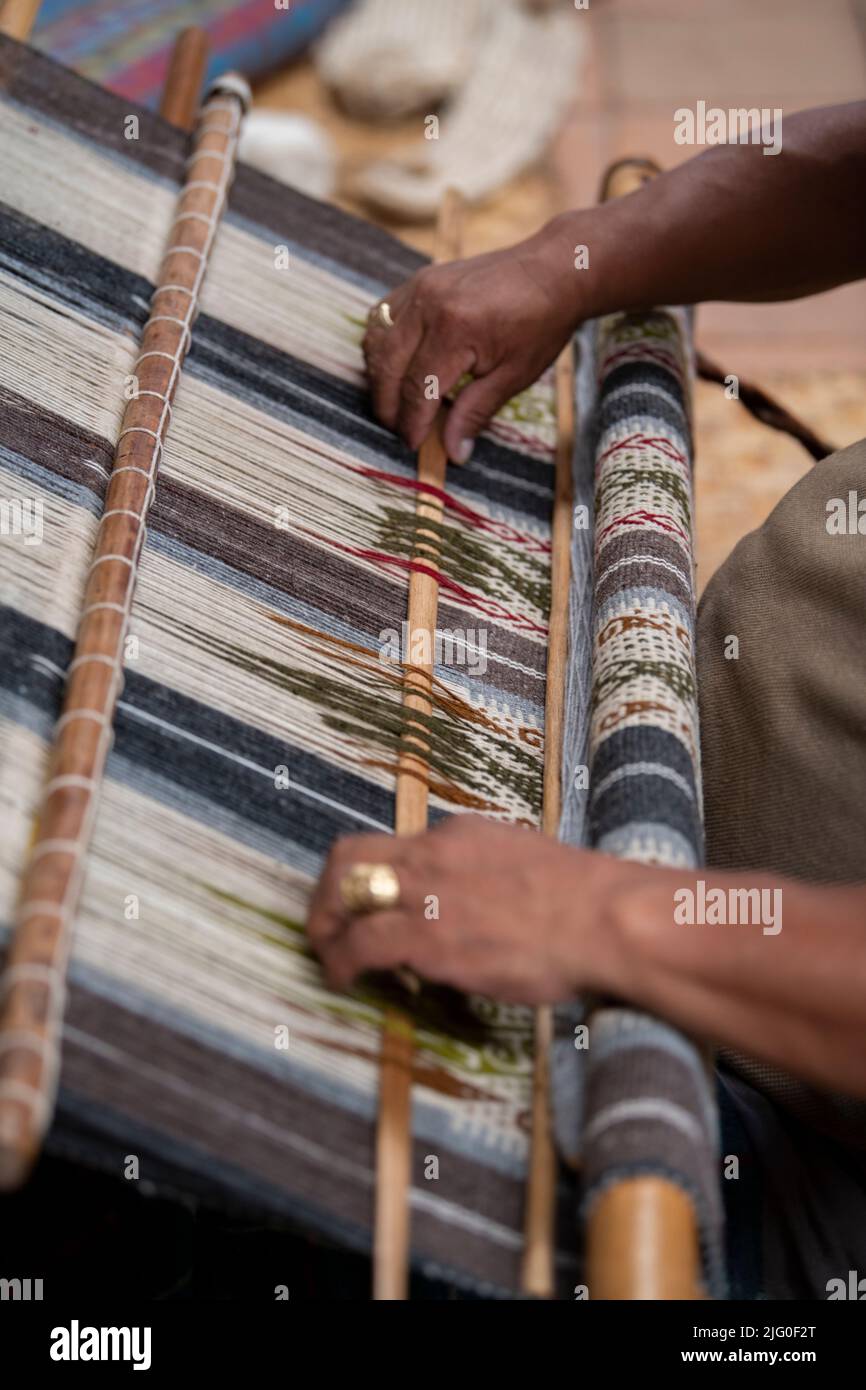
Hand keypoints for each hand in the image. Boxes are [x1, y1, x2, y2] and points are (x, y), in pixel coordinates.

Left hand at [306, 815, 629, 1003]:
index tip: (369, 904)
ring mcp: (426, 895)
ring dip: (324, 930)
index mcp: (459, 835)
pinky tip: (344, 980)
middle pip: (348, 857)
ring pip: (342, 897)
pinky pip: (360, 946)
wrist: (604, 918)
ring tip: (327, 958)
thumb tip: (475, 898)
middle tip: (324, 923)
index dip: (373, 876)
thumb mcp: (524, 861)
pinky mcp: (427, 939)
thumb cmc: (583, 901)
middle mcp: (433, 855)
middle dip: (325, 891)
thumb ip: (488, 871)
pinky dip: (340, 963)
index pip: (394, 845)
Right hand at [362, 217, 587, 462]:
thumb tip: (453, 453)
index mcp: (455, 330)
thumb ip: (476, 413)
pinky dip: (382, 346)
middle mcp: (429, 305)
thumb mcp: (514, 376)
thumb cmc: (540, 323)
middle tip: (398, 429)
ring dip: (379, 376)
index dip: (411, 423)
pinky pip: (382, 317)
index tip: (413, 445)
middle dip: (387, 405)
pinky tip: (397, 366)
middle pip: (386, 366)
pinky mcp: (419, 281)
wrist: (552, 271)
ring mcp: (420, 288)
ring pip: (376, 341)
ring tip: (396, 402)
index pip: (416, 389)